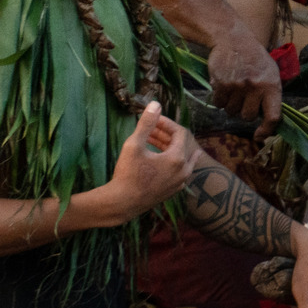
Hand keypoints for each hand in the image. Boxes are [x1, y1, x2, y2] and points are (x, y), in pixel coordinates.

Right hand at [102, 102, 199, 222]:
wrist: (122, 203)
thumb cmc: (127, 174)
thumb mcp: (134, 145)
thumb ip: (146, 124)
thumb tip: (155, 104)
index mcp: (178, 158)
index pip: (180, 132)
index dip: (167, 123)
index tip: (153, 120)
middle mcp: (184, 170)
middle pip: (181, 144)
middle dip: (166, 134)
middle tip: (150, 129)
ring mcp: (180, 182)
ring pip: (180, 157)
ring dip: (167, 146)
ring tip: (149, 140)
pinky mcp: (174, 190)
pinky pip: (178, 170)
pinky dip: (169, 160)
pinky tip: (154, 157)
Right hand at [207, 23, 282, 138]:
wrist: (233, 39)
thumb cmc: (254, 58)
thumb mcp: (270, 72)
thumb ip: (271, 94)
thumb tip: (269, 120)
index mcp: (272, 86)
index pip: (273, 116)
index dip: (267, 130)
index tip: (259, 136)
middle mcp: (256, 88)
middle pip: (248, 117)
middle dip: (244, 111)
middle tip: (244, 98)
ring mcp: (238, 87)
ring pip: (232, 112)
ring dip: (231, 105)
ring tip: (234, 89)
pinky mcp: (221, 85)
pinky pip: (218, 104)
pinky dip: (219, 99)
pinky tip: (223, 86)